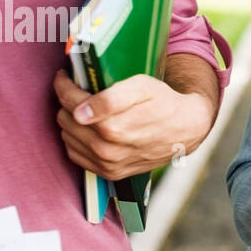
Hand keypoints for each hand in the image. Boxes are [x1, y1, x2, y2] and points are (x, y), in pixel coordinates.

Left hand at [54, 69, 214, 181]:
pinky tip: (90, 129)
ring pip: (67, 136)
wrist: (186, 131)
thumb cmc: (164, 103)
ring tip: (86, 110)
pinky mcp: (109, 173)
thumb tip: (79, 112)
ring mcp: (107, 164)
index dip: (64, 84)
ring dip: (71, 121)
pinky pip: (75, 155)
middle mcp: (107, 150)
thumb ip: (110, 97)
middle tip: (81, 93)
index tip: (66, 76)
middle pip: (64, 119)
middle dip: (68, 102)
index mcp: (112, 127)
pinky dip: (77, 140)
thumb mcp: (143, 87)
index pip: (69, 101)